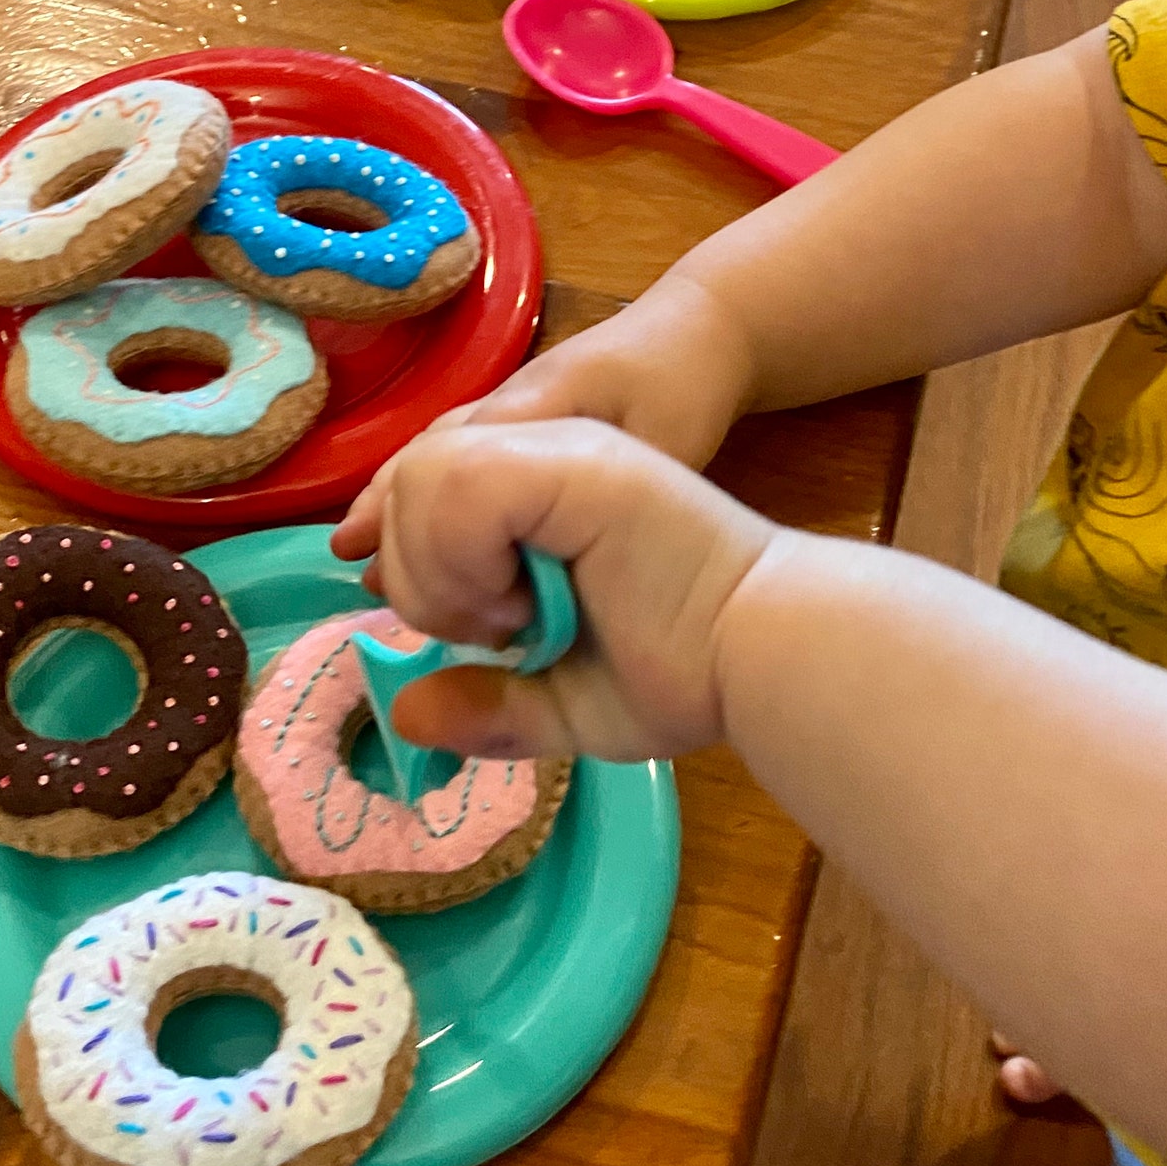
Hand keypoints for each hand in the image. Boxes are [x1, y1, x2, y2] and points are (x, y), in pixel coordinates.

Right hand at [331, 271, 753, 575]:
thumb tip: (550, 543)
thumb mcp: (659, 441)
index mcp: (529, 411)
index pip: (451, 465)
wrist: (697, 329)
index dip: (426, 525)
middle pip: (422, 463)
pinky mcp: (513, 422)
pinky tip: (394, 529)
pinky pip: (447, 459)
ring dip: (392, 510)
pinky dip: (416, 495)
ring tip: (360, 563)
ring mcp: (501, 411)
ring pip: (427, 460)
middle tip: (373, 584)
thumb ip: (608, 485)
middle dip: (392, 523)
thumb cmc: (681, 386)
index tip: (410, 573)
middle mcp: (499, 407)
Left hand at [350, 418, 775, 762]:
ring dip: (436, 567)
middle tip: (492, 629)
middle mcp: (544, 455)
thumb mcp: (565, 701)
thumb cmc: (688, 677)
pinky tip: (516, 600)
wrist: (762, 657)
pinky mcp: (569, 464)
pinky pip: (458, 483)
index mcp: (540, 497)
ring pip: (420, 473)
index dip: (412, 567)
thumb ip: (488, 704)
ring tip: (507, 616)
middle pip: (406, 479)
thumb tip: (405, 715)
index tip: (472, 632)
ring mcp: (558, 451)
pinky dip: (458, 554)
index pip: (420, 495)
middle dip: (414, 574)